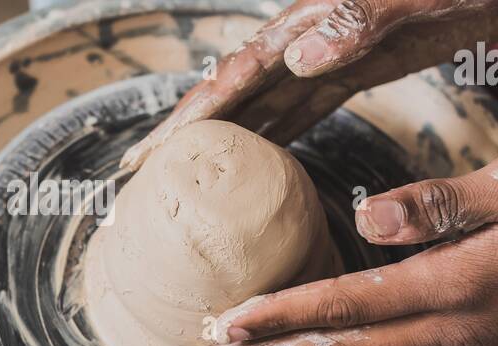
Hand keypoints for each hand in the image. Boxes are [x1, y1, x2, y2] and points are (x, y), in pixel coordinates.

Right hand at [121, 0, 497, 170]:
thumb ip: (358, 20)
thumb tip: (299, 56)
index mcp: (311, 24)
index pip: (237, 74)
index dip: (193, 115)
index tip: (153, 150)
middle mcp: (310, 41)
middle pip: (234, 92)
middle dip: (186, 131)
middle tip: (137, 169)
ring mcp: (332, 55)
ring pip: (263, 103)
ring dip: (224, 137)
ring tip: (183, 173)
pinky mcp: (360, 66)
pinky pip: (304, 107)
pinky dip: (276, 132)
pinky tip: (260, 156)